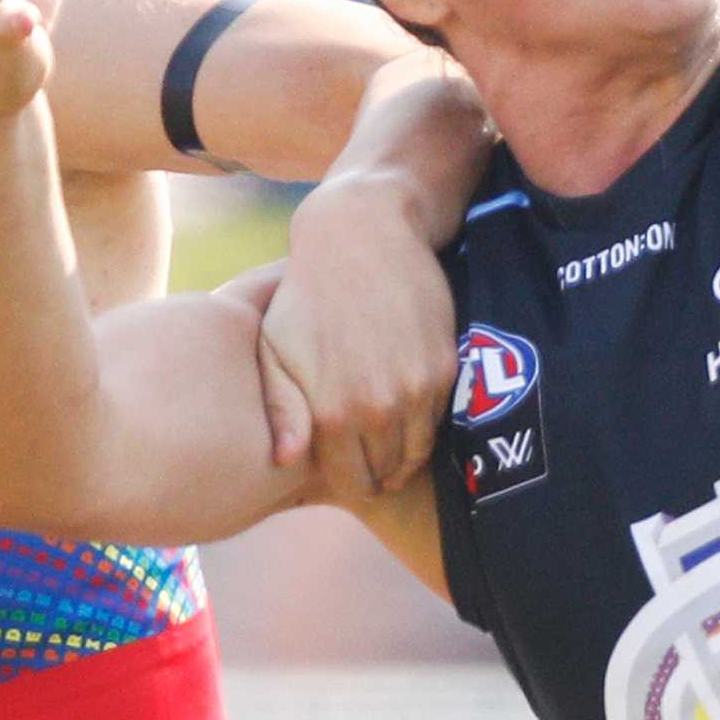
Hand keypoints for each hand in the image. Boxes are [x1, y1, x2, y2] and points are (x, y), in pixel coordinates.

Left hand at [257, 176, 455, 501]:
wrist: (362, 236)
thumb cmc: (305, 294)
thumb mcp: (274, 350)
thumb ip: (281, 410)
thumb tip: (286, 461)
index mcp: (330, 412)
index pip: (351, 483)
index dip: (349, 482)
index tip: (344, 471)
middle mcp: (377, 409)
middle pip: (387, 473)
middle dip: (376, 472)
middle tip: (366, 458)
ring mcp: (416, 390)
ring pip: (417, 452)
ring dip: (403, 452)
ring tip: (385, 437)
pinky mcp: (445, 368)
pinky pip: (438, 419)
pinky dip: (423, 420)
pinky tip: (403, 404)